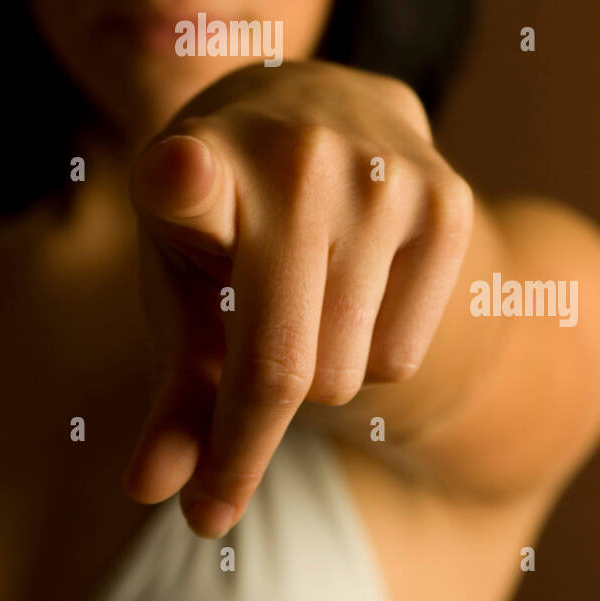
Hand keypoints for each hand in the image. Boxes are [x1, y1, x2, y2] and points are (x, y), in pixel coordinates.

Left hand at [123, 60, 473, 536]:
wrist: (312, 105)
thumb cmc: (227, 220)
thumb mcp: (182, 287)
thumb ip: (177, 392)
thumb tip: (154, 495)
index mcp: (193, 163)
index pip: (188, 176)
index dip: (183, 182)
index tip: (179, 173)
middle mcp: (292, 155)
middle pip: (284, 367)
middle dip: (255, 414)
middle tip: (247, 351)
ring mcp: (377, 172)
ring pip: (347, 373)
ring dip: (317, 372)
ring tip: (302, 291)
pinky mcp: (445, 198)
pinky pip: (401, 357)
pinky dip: (369, 354)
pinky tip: (353, 280)